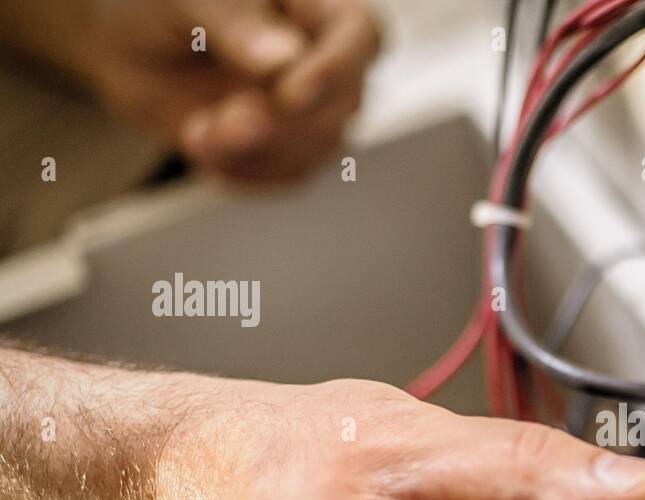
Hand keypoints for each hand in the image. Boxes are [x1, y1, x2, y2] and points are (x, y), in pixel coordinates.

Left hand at [75, 0, 380, 182]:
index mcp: (313, 3)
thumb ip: (235, 20)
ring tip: (199, 131)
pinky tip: (204, 143)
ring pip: (320, 146)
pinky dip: (244, 171)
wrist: (122, 48)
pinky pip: (290, 175)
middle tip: (228, 118)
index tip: (289, 94)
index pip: (360, 35)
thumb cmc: (154, 4)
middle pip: (346, 102)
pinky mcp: (290, 147)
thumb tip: (285, 59)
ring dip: (256, 150)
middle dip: (284, 122)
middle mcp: (324, 54)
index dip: (336, 68)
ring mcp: (313, 106)